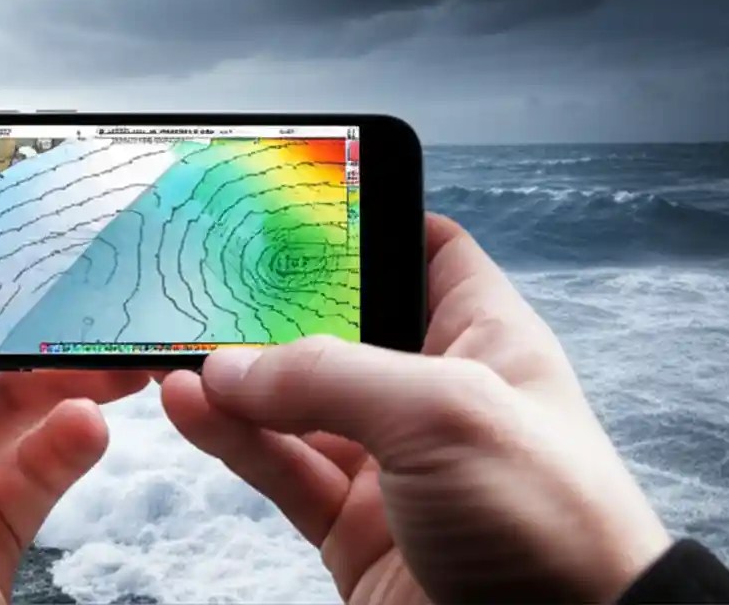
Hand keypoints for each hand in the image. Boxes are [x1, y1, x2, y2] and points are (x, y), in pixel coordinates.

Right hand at [161, 214, 670, 603]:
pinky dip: (232, 439)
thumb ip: (331, 376)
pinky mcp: (352, 525)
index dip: (369, 218)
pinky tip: (192, 408)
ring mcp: (389, 463)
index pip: (428, 252)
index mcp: (484, 341)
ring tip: (177, 350)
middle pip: (341, 327)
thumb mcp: (445, 415)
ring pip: (295, 402)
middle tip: (208, 274)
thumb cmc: (551, 525)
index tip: (297, 204)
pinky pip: (279, 467)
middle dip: (276, 304)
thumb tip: (232, 367)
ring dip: (237, 378)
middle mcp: (433, 395)